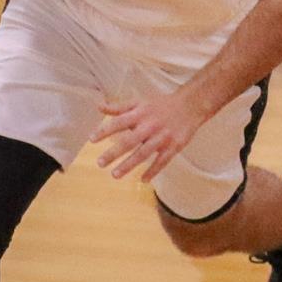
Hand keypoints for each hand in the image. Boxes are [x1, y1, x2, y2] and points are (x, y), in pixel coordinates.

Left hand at [91, 91, 209, 181]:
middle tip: (100, 163)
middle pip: (129, 141)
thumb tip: (99, 107)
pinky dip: (153, 171)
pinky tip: (143, 180)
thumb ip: (119, 107)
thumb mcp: (140, 102)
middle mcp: (149, 126)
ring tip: (115, 175)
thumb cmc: (161, 104)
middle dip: (114, 153)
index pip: (119, 122)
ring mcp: (162, 138)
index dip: (105, 130)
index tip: (92, 140)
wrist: (190, 105)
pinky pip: (162, 161)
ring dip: (129, 165)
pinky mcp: (173, 146)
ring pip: (143, 154)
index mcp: (140, 114)